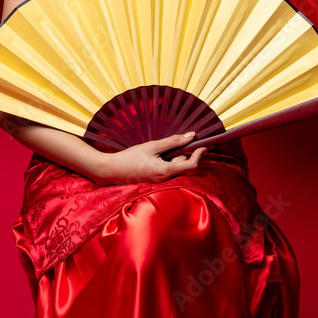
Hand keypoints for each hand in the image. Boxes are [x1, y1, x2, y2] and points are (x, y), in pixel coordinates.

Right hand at [91, 132, 208, 185]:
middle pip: (184, 165)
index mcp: (165, 171)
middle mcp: (165, 179)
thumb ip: (173, 142)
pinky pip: (170, 169)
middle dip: (183, 153)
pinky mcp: (157, 179)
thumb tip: (191, 136)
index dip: (200, 154)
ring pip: (177, 167)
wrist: (112, 170)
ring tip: (160, 150)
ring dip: (175, 156)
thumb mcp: (152, 146)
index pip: (191, 165)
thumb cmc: (130, 158)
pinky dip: (169, 161)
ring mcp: (161, 181)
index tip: (204, 144)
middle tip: (173, 143)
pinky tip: (158, 155)